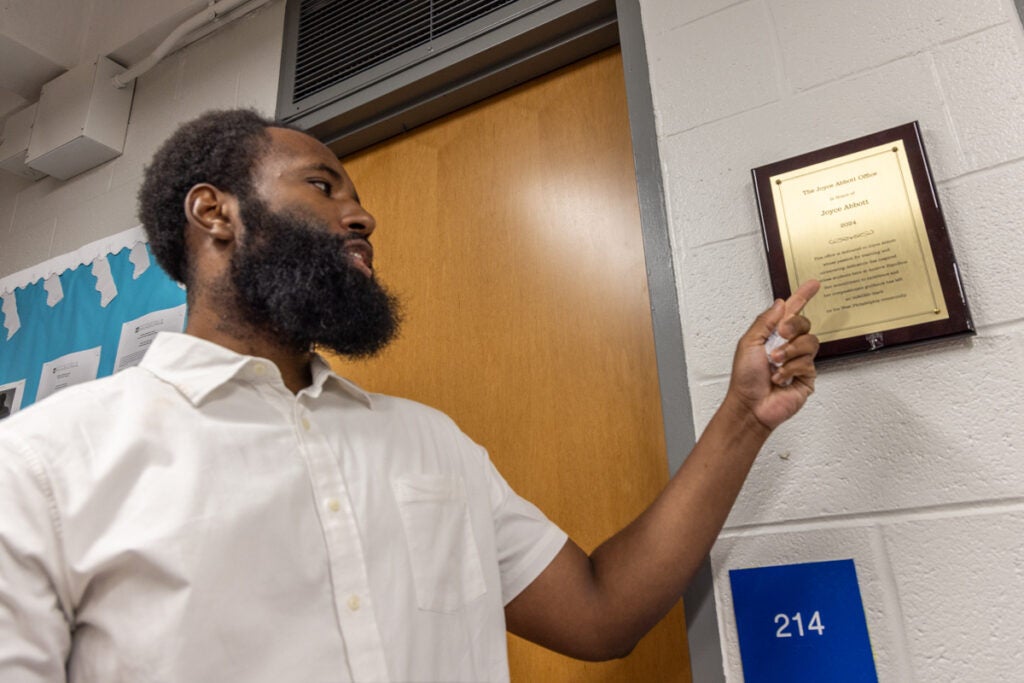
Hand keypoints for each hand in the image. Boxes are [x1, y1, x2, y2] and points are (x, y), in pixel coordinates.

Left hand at [727, 280, 820, 430]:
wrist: (751, 405)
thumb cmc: (745, 379)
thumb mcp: (748, 343)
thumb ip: (765, 322)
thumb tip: (780, 303)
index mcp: (772, 335)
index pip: (791, 311)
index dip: (803, 296)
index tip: (813, 284)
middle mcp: (788, 345)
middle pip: (804, 323)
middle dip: (793, 326)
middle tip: (781, 335)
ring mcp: (798, 361)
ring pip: (809, 343)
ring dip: (789, 352)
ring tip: (775, 363)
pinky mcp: (806, 376)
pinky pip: (807, 363)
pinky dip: (790, 369)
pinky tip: (779, 377)